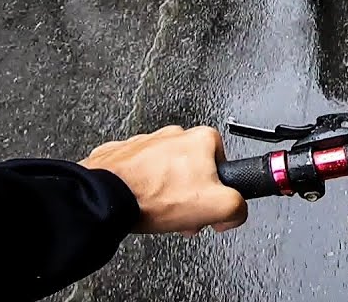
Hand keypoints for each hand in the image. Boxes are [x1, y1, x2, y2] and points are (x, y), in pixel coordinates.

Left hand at [81, 125, 246, 235]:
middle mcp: (174, 134)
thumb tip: (237, 211)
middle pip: (194, 168)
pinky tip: (140, 203)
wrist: (108, 198)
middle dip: (191, 194)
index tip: (209, 208)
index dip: (219, 191)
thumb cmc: (155, 197)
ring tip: (159, 211)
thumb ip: (239, 207)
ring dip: (166, 191)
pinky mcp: (122, 153)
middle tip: (184, 214)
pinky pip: (139, 171)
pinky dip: (141, 186)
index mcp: (202, 139)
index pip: (224, 164)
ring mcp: (146, 141)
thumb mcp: (218, 207)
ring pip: (165, 170)